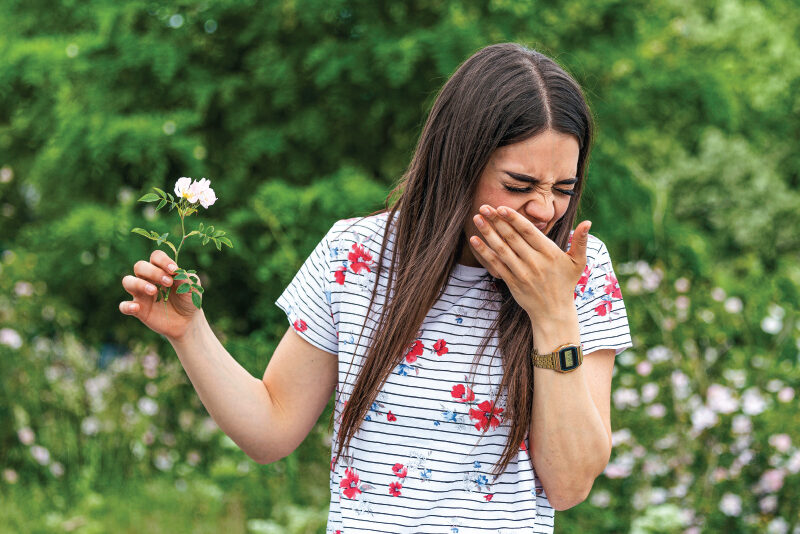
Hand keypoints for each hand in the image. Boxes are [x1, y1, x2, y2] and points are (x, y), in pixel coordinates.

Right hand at [119, 249, 203, 341]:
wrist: (187, 321)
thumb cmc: (188, 299)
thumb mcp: (192, 288)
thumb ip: (185, 278)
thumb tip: (176, 272)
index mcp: (162, 270)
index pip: (156, 257)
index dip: (163, 261)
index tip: (174, 270)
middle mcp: (148, 279)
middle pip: (140, 266)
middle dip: (153, 272)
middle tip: (168, 282)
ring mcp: (141, 294)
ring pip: (127, 281)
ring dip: (139, 283)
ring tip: (153, 291)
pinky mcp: (138, 310)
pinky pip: (124, 306)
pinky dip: (127, 305)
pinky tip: (137, 307)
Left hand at [468, 204, 590, 321]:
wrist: (554, 312)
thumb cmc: (565, 283)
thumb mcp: (578, 263)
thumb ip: (581, 241)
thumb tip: (588, 222)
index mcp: (549, 253)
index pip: (529, 231)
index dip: (514, 218)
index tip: (501, 207)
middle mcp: (534, 262)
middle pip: (512, 238)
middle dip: (496, 221)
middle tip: (483, 206)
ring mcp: (522, 273)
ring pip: (502, 249)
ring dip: (488, 233)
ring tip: (477, 218)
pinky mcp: (512, 282)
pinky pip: (496, 265)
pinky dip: (485, 252)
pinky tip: (475, 240)